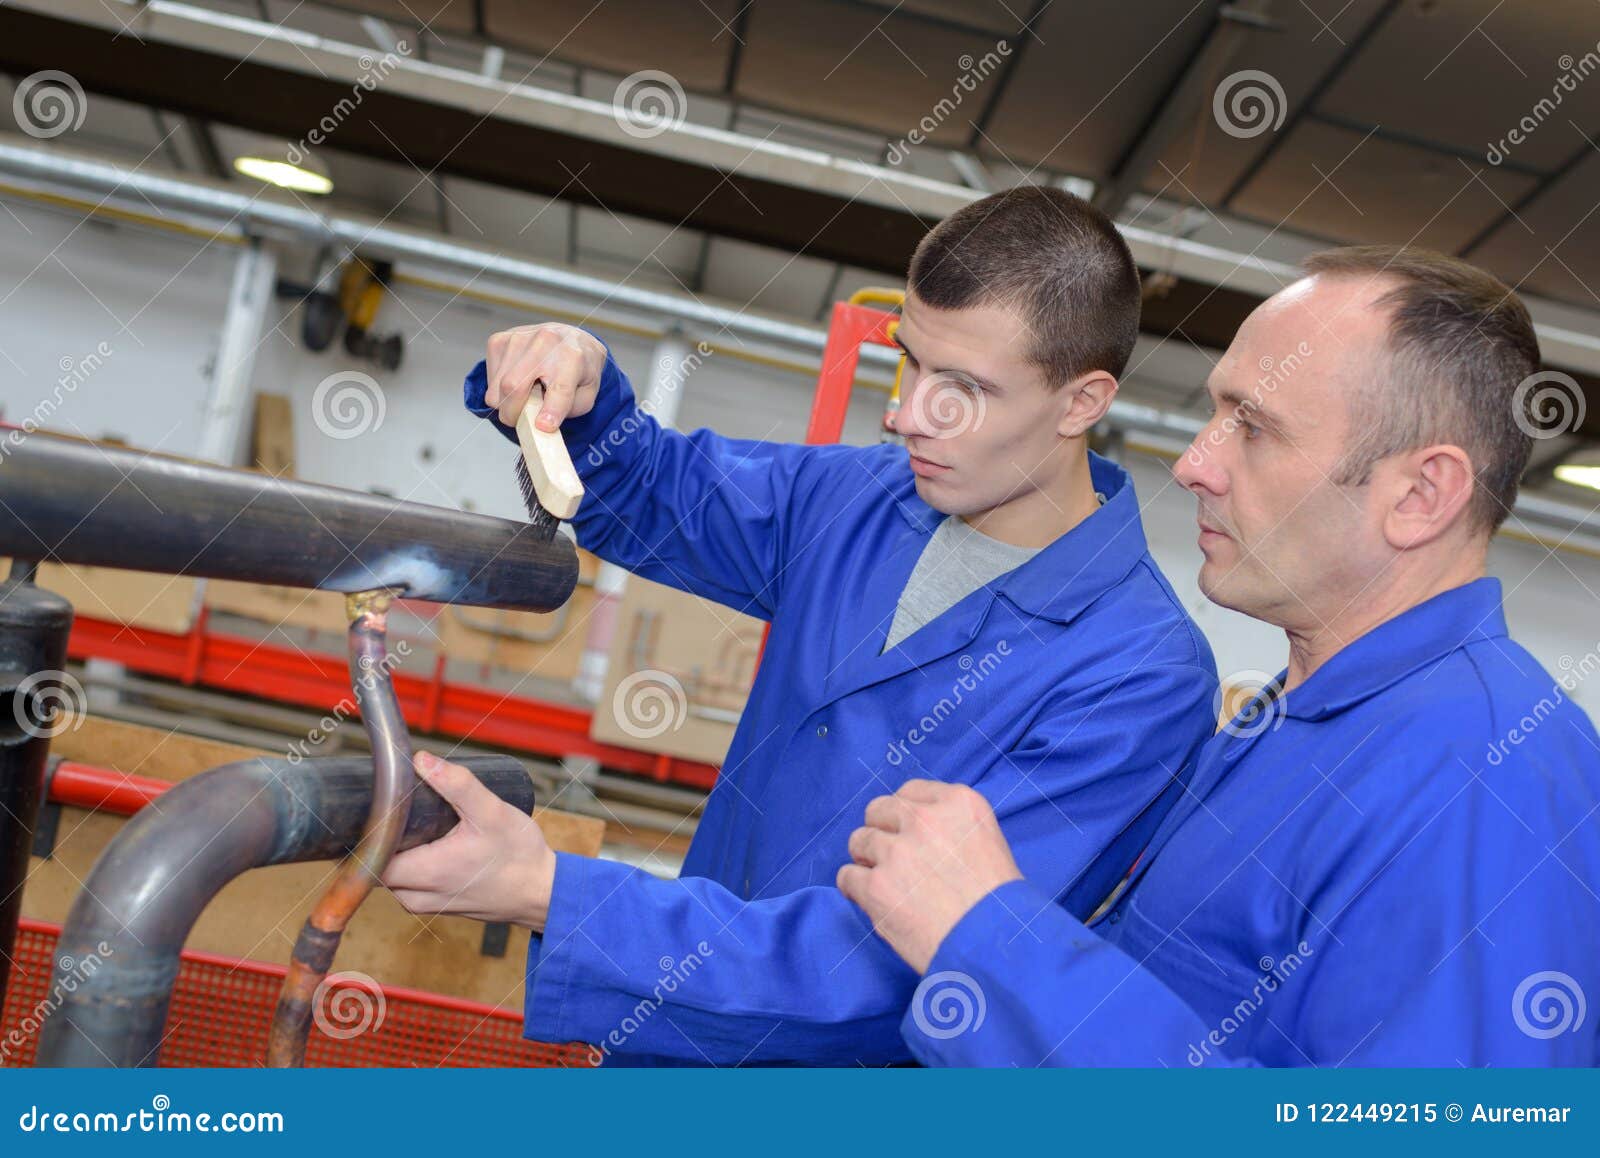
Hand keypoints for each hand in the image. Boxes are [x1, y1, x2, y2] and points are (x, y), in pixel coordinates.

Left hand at [382, 750, 557, 930]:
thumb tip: (420, 760)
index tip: (381, 807)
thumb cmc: (519, 857)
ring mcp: (427, 904)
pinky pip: (408, 885)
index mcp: (425, 872)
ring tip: (420, 825)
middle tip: (403, 810)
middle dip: (385, 836)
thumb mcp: (492, 812)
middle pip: (376, 864)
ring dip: (398, 852)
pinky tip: (432, 844)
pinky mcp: (437, 905)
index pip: (368, 856)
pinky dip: (412, 865)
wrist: (541, 892)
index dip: (369, 830)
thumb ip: (457, 784)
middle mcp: (418, 895)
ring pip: (391, 877)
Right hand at [484, 322, 606, 432]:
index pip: (560, 388)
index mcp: (573, 356)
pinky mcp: (498, 340)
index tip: (543, 426)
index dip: (551, 410)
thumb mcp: (587, 394)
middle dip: (513, 414)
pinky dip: (500, 390)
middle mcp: (545, 342)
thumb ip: (568, 410)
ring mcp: (518, 338)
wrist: (569, 338)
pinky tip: (518, 380)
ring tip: (525, 396)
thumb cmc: (578, 369)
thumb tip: (540, 423)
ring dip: (506, 404)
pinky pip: (490, 381)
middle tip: (522, 421)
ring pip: (496, 389)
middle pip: (513, 387)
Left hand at [837, 780, 1022, 972]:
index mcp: (960, 803)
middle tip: (893, 858)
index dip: (904, 816)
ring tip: (886, 883)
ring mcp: (897, 851)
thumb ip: (953, 829)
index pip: (911, 792)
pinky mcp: (876, 886)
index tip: (907, 833)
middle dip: (882, 831)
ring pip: (859, 840)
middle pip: (879, 809)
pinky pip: (846, 876)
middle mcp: (925, 819)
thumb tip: (917, 833)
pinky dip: (854, 889)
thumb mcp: (988, 844)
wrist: (996, 946)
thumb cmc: (1001, 905)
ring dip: (867, 860)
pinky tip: (872, 901)